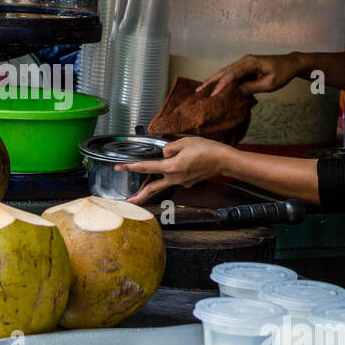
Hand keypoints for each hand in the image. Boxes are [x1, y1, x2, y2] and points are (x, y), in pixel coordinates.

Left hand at [118, 136, 236, 204]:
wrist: (223, 161)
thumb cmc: (207, 150)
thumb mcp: (184, 142)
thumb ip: (169, 148)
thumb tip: (164, 154)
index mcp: (172, 167)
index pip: (146, 167)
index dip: (131, 167)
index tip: (120, 167)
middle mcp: (175, 178)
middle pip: (152, 188)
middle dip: (138, 197)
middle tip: (127, 202)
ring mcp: (181, 183)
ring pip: (162, 185)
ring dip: (152, 186)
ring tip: (139, 192)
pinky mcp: (187, 183)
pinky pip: (175, 178)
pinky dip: (172, 174)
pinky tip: (178, 167)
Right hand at [197, 53, 299, 96]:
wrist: (290, 64)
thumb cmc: (283, 73)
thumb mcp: (269, 84)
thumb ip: (251, 87)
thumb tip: (235, 92)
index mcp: (250, 62)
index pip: (231, 75)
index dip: (221, 85)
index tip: (212, 94)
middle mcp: (244, 60)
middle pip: (224, 71)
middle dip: (210, 81)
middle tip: (198, 90)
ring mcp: (244, 63)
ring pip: (225, 72)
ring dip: (214, 81)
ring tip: (202, 89)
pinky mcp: (245, 67)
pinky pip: (231, 74)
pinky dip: (222, 80)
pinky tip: (215, 87)